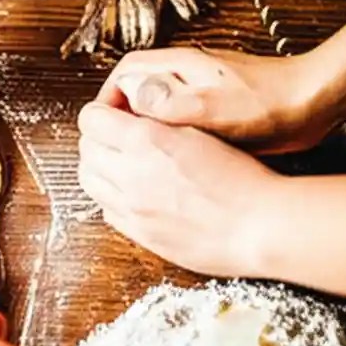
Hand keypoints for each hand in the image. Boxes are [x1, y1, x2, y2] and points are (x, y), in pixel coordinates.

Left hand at [77, 102, 284, 276]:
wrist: (260, 227)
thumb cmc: (244, 178)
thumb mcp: (201, 129)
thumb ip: (161, 119)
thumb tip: (134, 112)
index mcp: (145, 141)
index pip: (91, 118)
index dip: (101, 111)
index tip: (114, 112)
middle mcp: (130, 175)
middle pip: (85, 149)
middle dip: (98, 138)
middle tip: (118, 136)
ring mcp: (131, 208)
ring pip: (89, 180)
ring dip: (99, 168)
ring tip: (123, 163)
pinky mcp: (140, 234)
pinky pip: (107, 209)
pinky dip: (112, 197)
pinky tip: (135, 192)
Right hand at [98, 47, 334, 154]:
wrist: (317, 102)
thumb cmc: (269, 105)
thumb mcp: (213, 107)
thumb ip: (169, 102)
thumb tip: (129, 98)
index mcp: (176, 66)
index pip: (123, 74)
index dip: (106, 103)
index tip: (103, 131)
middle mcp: (183, 72)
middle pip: (134, 91)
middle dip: (122, 120)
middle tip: (118, 151)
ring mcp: (199, 88)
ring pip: (156, 107)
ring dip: (145, 131)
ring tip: (142, 160)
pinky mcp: (215, 105)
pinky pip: (177, 119)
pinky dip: (168, 138)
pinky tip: (175, 161)